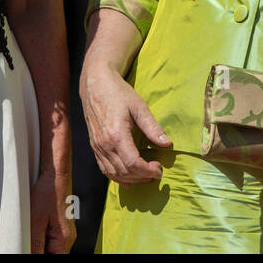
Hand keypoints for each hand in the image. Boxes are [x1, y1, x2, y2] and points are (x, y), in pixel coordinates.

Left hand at [30, 169, 76, 253]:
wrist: (55, 175)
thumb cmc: (48, 193)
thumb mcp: (35, 221)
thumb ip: (35, 244)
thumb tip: (31, 255)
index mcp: (63, 240)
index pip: (53, 259)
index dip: (37, 255)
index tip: (28, 248)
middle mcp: (67, 238)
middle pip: (50, 254)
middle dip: (37, 249)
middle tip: (28, 237)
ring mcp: (64, 232)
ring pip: (49, 247)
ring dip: (38, 243)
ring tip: (31, 229)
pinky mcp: (60, 226)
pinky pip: (49, 239)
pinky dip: (40, 236)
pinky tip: (34, 226)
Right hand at [79, 62, 170, 184]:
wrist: (95, 84)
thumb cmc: (118, 93)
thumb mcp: (139, 107)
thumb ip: (152, 127)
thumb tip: (167, 143)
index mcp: (116, 135)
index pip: (133, 164)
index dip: (148, 170)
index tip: (160, 167)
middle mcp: (104, 144)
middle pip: (124, 172)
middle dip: (142, 176)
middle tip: (157, 172)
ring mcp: (97, 147)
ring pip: (114, 173)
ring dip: (131, 179)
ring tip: (146, 175)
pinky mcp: (94, 146)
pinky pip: (104, 169)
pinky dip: (117, 177)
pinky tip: (128, 179)